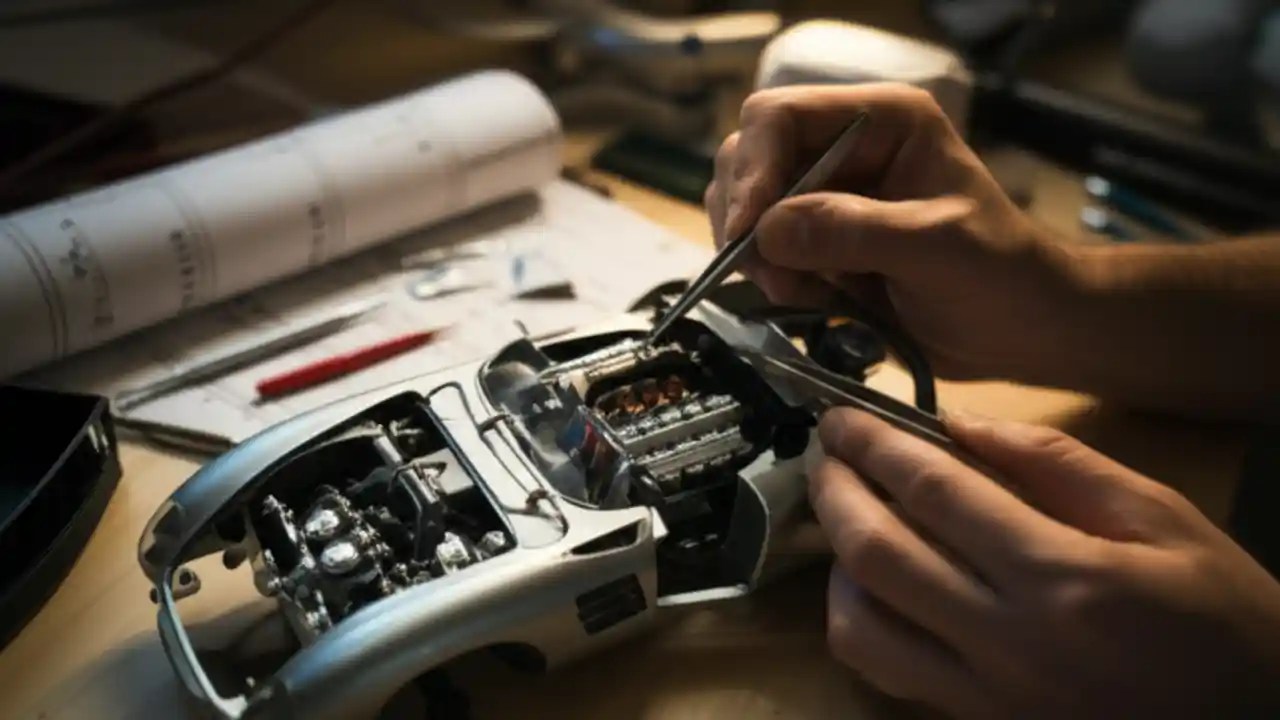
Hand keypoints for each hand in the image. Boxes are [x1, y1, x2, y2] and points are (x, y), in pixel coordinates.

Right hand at [705, 83, 1086, 382]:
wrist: (1020, 333)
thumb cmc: (1001, 277)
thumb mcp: (933, 248)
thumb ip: (851, 231)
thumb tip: (766, 232)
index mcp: (882, 121)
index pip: (780, 117)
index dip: (754, 170)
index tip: (746, 232)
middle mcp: (845, 146)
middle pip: (748, 158)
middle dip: (747, 219)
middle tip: (774, 276)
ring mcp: (828, 194)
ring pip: (746, 208)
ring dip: (757, 257)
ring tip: (800, 293)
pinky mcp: (818, 240)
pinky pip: (762, 251)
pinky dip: (771, 279)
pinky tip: (813, 301)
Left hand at [807, 408, 1279, 718]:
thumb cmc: (1224, 620)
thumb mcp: (1167, 519)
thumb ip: (1059, 465)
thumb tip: (962, 426)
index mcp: (1063, 577)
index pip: (935, 493)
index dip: (874, 446)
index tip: (841, 416)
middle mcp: (1009, 642)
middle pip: (878, 553)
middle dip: (835, 488)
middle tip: (824, 449)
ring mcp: (986, 696)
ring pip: (862, 627)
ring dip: (836, 561)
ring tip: (845, 514)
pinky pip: (888, 673)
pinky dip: (858, 621)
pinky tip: (871, 585)